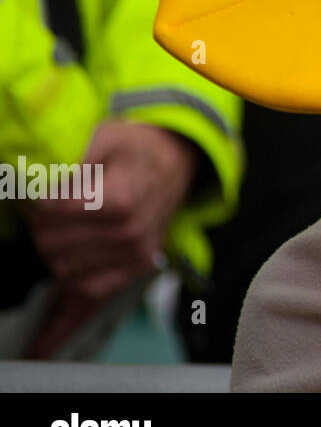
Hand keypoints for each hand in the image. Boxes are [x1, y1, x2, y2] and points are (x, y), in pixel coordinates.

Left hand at [23, 121, 199, 301]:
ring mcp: (135, 253)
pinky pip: (87, 288)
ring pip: (62, 267)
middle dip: (40, 225)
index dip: (37, 201)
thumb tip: (40, 185)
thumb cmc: (135, 148)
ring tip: (61, 227)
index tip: (43, 192)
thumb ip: (73, 162)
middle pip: (51, 243)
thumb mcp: (105, 138)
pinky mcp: (138, 267)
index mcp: (119, 200)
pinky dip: (71, 275)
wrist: (177, 161)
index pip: (51, 213)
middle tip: (47, 210)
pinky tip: (72, 253)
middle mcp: (129, 233)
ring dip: (52, 249)